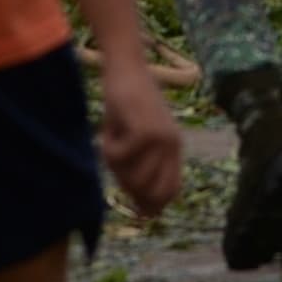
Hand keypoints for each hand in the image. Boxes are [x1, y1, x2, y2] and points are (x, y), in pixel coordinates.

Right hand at [96, 58, 185, 217]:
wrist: (125, 69)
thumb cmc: (125, 107)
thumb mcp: (134, 142)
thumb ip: (139, 171)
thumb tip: (145, 212)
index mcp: (174, 148)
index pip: (171, 191)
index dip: (152, 204)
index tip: (136, 207)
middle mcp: (173, 145)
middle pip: (149, 191)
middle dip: (127, 185)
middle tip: (114, 160)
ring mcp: (162, 138)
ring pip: (134, 178)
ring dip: (115, 166)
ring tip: (111, 141)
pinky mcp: (146, 131)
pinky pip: (119, 158)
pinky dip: (107, 148)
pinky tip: (108, 130)